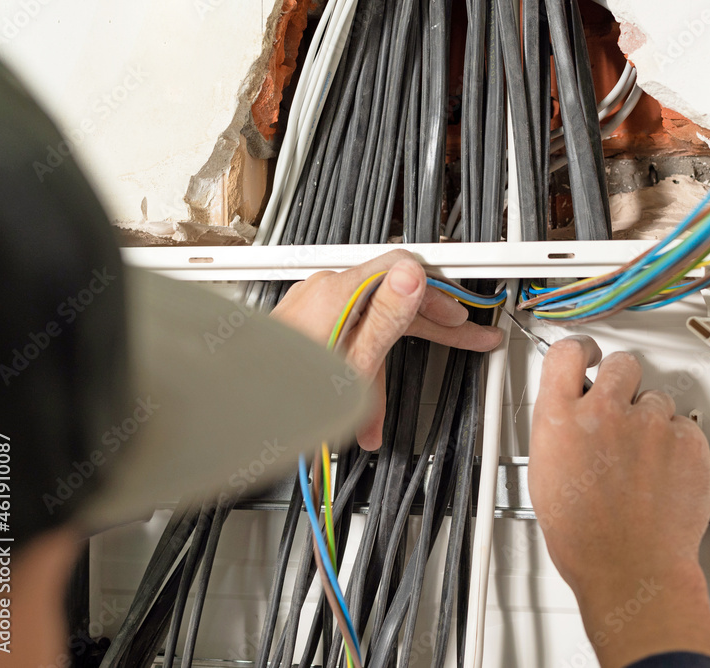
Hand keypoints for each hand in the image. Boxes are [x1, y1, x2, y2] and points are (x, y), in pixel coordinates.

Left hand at [271, 249, 501, 449]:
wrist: (239, 410)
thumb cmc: (289, 392)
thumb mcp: (354, 361)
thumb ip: (388, 315)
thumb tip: (413, 274)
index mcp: (339, 292)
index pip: (408, 272)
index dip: (445, 295)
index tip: (470, 315)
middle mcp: (324, 291)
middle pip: (394, 297)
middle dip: (432, 325)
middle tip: (468, 337)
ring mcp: (312, 307)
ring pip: (371, 323)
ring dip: (389, 363)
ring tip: (386, 412)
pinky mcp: (305, 325)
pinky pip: (349, 336)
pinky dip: (363, 366)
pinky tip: (360, 407)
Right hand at [528, 336, 709, 667]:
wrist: (631, 569)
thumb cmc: (584, 537)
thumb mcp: (544, 475)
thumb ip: (559, 431)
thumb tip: (568, 417)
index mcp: (561, 418)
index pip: (568, 353)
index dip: (581, 349)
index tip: (589, 353)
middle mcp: (605, 410)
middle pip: (621, 363)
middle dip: (622, 382)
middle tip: (622, 411)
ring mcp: (649, 422)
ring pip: (656, 397)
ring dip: (651, 420)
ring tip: (643, 460)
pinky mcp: (686, 439)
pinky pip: (684, 425)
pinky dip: (677, 443)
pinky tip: (663, 472)